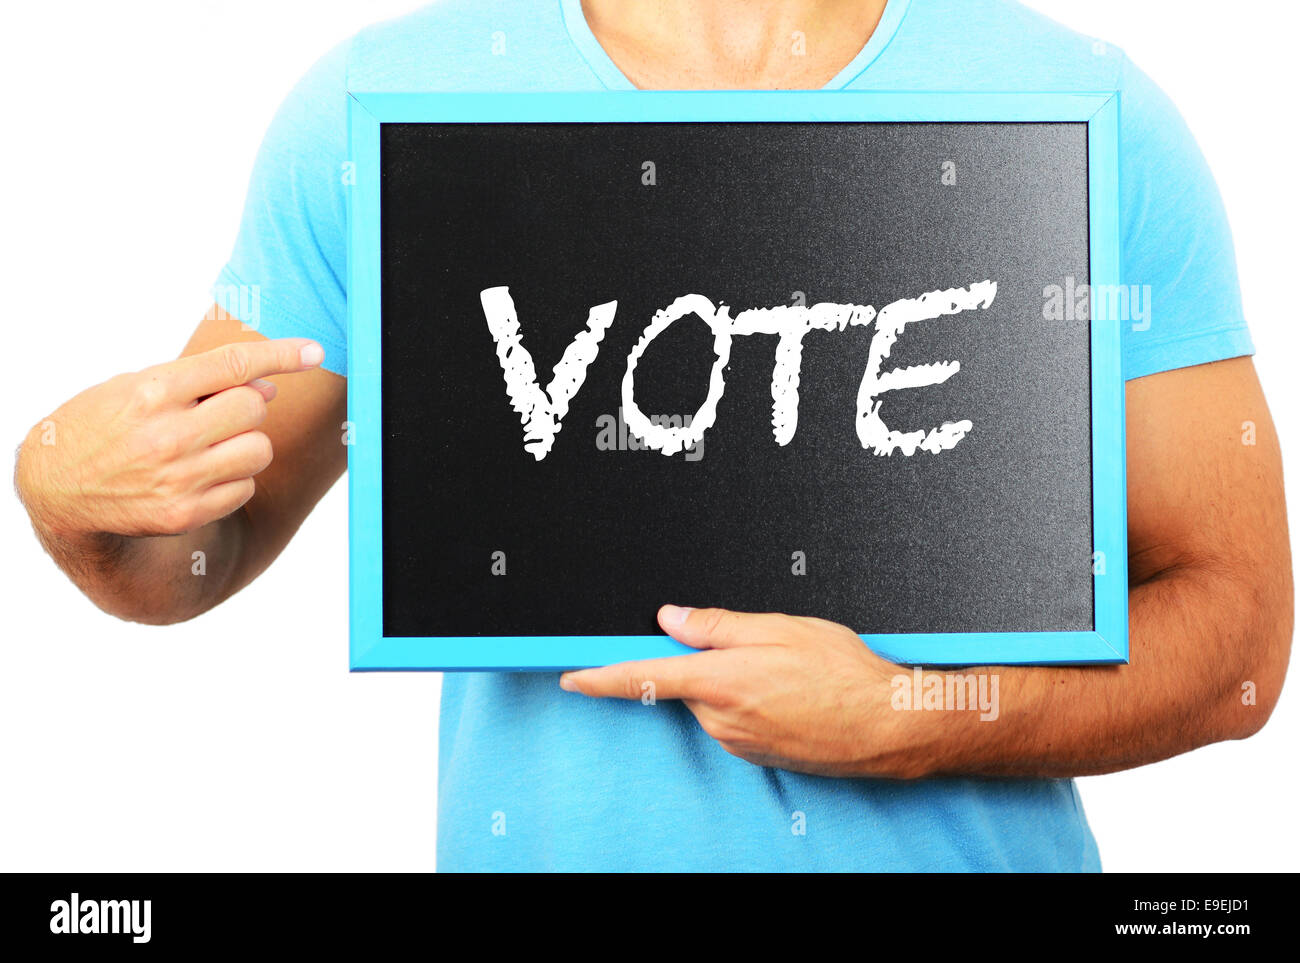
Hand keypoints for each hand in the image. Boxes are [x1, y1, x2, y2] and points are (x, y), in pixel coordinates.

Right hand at [16, 338, 322, 538]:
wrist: (55, 486)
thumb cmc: (103, 425)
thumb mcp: (136, 386)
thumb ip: (200, 384)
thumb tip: (267, 389)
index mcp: (154, 392)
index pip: (233, 365)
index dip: (281, 354)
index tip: (314, 350)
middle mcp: (169, 435)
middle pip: (254, 408)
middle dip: (248, 405)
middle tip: (220, 412)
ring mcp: (179, 478)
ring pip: (258, 451)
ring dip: (246, 443)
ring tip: (210, 445)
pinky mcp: (185, 513)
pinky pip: (245, 488)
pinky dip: (234, 478)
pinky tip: (201, 474)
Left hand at [560, 605, 941, 777]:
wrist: (888, 725)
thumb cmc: (842, 672)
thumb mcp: (778, 627)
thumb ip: (716, 624)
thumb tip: (669, 618)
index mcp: (718, 681)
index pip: (642, 677)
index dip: (599, 676)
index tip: (570, 677)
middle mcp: (720, 718)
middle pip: (685, 684)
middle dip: (706, 662)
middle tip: (756, 646)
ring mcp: (738, 742)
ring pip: (712, 701)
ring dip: (733, 682)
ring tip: (787, 671)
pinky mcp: (756, 756)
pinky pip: (735, 721)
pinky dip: (751, 702)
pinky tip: (791, 693)